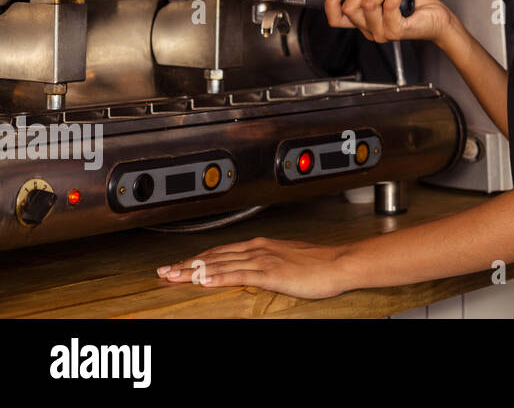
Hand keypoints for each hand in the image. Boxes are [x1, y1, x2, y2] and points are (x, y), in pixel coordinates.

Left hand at [156, 237, 346, 298]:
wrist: (339, 263)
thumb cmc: (320, 264)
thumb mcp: (288, 260)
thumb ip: (269, 262)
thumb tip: (256, 269)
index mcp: (262, 245)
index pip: (221, 251)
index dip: (197, 257)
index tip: (178, 264)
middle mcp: (258, 249)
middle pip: (214, 256)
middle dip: (187, 264)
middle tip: (163, 271)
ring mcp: (263, 260)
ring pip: (221, 263)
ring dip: (194, 270)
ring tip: (173, 276)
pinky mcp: (270, 272)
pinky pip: (239, 274)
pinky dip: (219, 276)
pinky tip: (204, 280)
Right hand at [324, 0, 454, 43]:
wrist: (438, 18)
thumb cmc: (416, 7)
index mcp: (364, 23)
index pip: (336, 19)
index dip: (331, 3)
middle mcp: (370, 31)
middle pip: (351, 7)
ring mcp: (382, 33)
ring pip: (369, 3)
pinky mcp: (396, 30)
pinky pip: (389, 3)